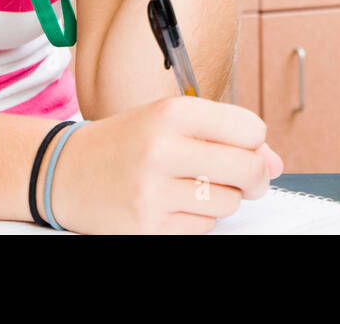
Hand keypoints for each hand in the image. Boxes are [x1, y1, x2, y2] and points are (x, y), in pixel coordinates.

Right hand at [48, 96, 284, 233]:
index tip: (246, 145)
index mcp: (173, 112)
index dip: (256, 141)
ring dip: (224, 198)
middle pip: (248, 168)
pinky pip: (203, 227)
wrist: (63, 171)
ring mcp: (154, 191)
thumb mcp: (170, 120)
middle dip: (256, 176)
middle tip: (248, 177)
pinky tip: (175, 203)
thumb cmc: (126, 141)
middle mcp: (163, 148)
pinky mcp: (148, 226)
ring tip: (196, 186)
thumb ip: (225, 134)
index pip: (250, 129)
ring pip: (229, 202)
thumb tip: (275, 163)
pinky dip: (199, 219)